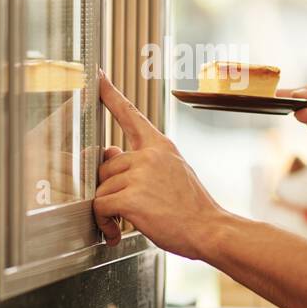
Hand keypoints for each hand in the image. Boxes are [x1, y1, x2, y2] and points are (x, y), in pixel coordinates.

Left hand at [93, 70, 226, 259]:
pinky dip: (104, 222)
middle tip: (126, 208)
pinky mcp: (131, 196)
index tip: (96, 76)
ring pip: (101, 188)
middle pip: (106, 165)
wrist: (210, 229)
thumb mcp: (173, 173)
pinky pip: (100, 205)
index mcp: (160, 145)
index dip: (110, 94)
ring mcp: (140, 174)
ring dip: (108, 208)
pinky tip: (117, 231)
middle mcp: (149, 155)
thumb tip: (109, 151)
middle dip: (111, 189)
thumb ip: (143, 161)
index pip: (130, 113)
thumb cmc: (192, 208)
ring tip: (126, 221)